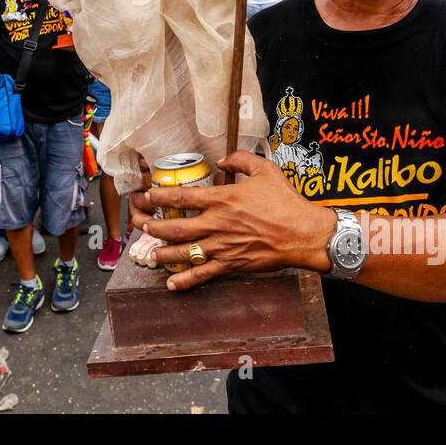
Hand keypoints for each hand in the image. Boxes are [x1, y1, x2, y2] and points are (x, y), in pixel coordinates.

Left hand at [133, 151, 333, 289]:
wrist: (303, 233)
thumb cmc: (285, 201)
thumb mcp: (265, 170)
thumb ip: (240, 160)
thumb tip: (222, 162)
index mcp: (223, 199)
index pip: (182, 197)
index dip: (162, 196)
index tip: (150, 195)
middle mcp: (217, 224)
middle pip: (175, 227)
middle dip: (153, 226)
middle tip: (141, 224)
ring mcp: (223, 247)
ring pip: (184, 252)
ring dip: (163, 253)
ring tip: (151, 252)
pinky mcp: (232, 264)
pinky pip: (204, 274)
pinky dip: (186, 281)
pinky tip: (172, 284)